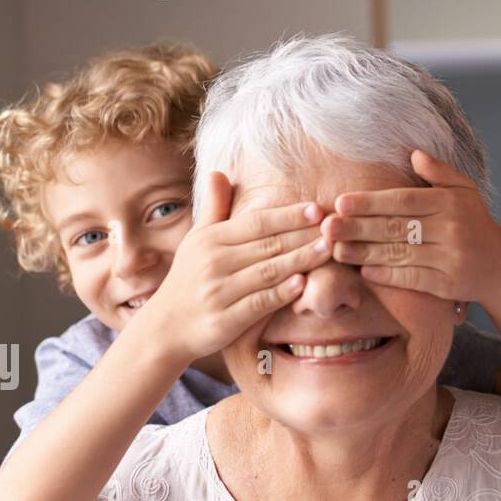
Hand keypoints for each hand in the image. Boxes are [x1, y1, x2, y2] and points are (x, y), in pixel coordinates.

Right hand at [143, 172, 330, 364]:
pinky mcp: (223, 320)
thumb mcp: (196, 241)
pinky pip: (259, 304)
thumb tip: (218, 172)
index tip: (317, 209)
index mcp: (210, 240)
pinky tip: (304, 284)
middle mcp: (213, 262)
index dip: (288, 215)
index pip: (257, 222)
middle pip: (268, 244)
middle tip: (335, 227)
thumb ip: (214, 208)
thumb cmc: (188, 279)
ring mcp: (217, 292)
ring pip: (268, 272)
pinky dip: (282, 293)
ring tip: (329, 249)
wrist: (164, 328)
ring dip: (301, 259)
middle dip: (304, 234)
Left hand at [323, 150, 500, 308]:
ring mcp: (451, 258)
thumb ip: (439, 172)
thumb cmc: (475, 223)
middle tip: (327, 227)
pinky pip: (412, 278)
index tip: (341, 202)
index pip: (404, 201)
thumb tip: (413, 153)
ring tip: (336, 250)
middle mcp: (452, 229)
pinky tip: (364, 271)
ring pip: (399, 254)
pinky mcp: (449, 284)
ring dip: (364, 253)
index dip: (371, 202)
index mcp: (451, 202)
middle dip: (358, 227)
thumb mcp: (464, 191)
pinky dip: (387, 275)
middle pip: (396, 228)